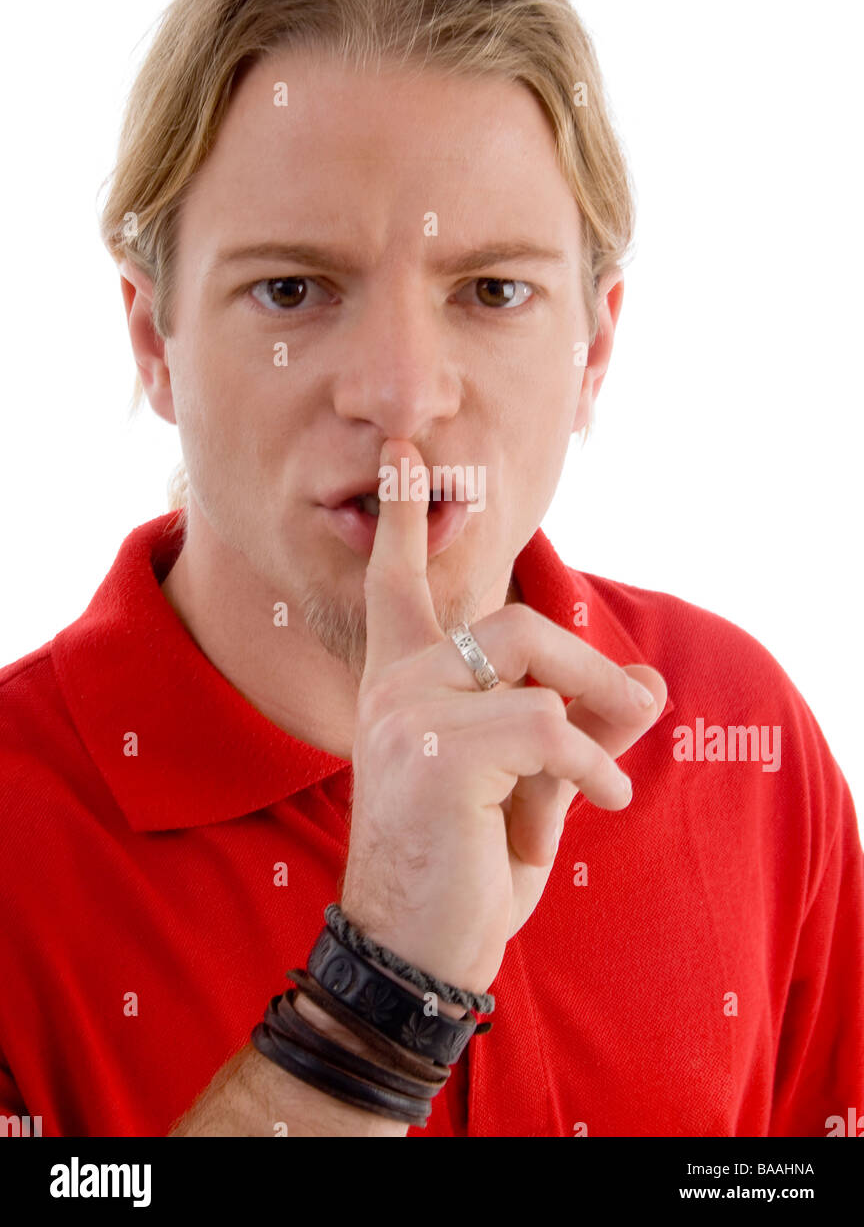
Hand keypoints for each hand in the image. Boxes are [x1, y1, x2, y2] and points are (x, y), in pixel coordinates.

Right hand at [340, 437, 666, 998]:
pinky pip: (547, 724)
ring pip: (534, 661)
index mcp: (402, 687)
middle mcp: (396, 686)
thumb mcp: (533, 788)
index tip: (407, 457)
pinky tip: (604, 799)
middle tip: (633, 705)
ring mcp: (408, 711)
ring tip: (607, 776)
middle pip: (516, 623)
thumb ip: (579, 727)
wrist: (416, 954)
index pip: (398, 585)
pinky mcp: (437, 748)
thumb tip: (646, 684)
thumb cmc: (464, 869)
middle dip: (588, 666)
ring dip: (593, 716)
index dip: (407, 520)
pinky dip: (591, 763)